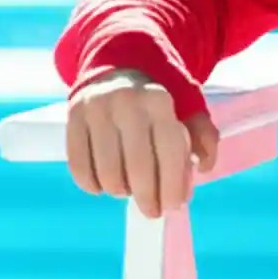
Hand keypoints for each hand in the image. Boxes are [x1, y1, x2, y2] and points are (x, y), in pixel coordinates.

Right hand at [66, 70, 218, 217]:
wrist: (116, 67)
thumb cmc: (156, 100)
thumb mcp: (189, 107)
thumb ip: (204, 136)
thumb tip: (205, 166)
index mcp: (159, 101)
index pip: (169, 150)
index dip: (172, 184)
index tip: (173, 205)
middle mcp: (126, 103)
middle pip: (137, 166)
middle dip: (148, 197)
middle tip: (152, 211)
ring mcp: (95, 109)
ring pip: (107, 170)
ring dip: (120, 190)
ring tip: (128, 190)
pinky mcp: (72, 117)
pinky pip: (79, 164)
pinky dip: (91, 184)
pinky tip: (102, 187)